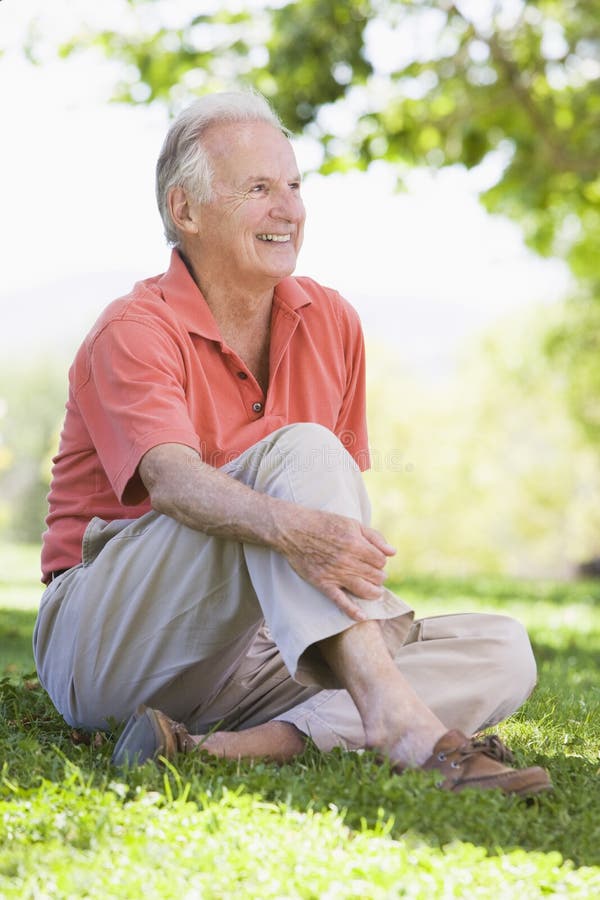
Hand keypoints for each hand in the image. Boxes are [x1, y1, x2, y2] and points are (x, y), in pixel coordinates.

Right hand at [274, 504, 395, 620]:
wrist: (293, 530)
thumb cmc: (323, 523)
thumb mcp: (352, 523)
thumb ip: (374, 537)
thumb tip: (393, 553)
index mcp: (356, 544)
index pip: (381, 561)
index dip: (380, 561)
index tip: (374, 560)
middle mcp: (348, 561)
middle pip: (376, 576)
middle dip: (378, 576)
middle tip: (374, 574)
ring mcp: (335, 574)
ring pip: (364, 590)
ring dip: (374, 592)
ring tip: (375, 591)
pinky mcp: (323, 583)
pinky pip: (340, 601)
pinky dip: (352, 611)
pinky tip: (362, 617)